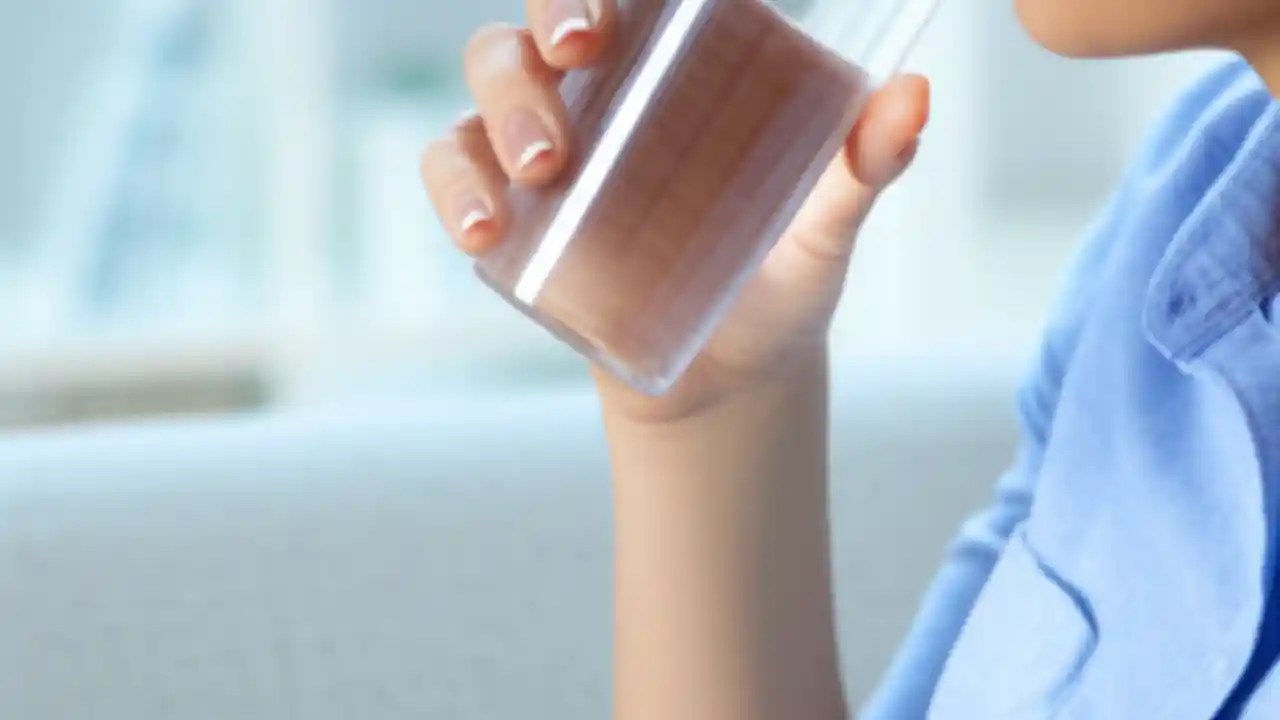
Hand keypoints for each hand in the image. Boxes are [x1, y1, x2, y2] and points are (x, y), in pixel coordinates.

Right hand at [421, 0, 930, 422]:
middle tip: (579, 54)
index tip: (625, 6)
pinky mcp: (510, 210)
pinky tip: (484, 229)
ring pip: (489, 77)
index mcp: (681, 66)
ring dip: (502, 105)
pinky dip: (453, 187)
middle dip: (550, 15)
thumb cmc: (779, 280)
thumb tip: (914, 97)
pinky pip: (453, 170)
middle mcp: (606, 89)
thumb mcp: (826, 227)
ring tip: (541, 169)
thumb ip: (865, 167)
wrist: (728, 381)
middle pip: (548, 17)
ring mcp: (547, 145)